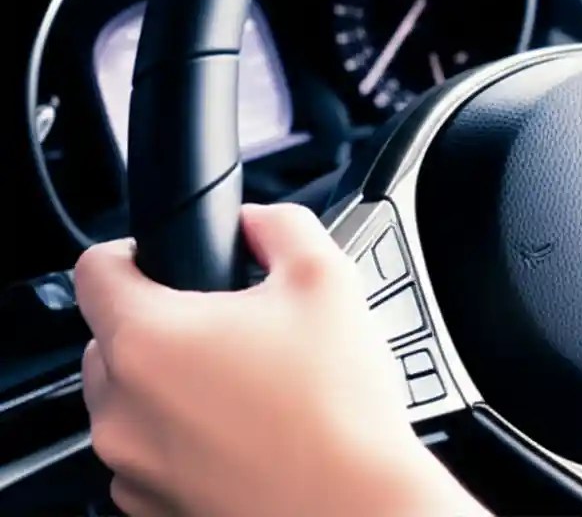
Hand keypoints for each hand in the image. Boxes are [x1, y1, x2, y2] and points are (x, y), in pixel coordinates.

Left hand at [76, 204, 482, 515]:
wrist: (357, 507)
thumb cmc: (339, 409)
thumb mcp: (328, 279)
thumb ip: (282, 226)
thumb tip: (260, 222)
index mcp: (148, 338)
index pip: (96, 268)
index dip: (136, 252)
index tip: (170, 262)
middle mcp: (120, 406)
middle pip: (112, 337)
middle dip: (165, 325)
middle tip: (234, 332)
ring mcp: (130, 464)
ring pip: (129, 400)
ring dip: (172, 386)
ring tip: (249, 390)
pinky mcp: (150, 506)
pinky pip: (147, 455)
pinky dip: (183, 440)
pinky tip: (246, 436)